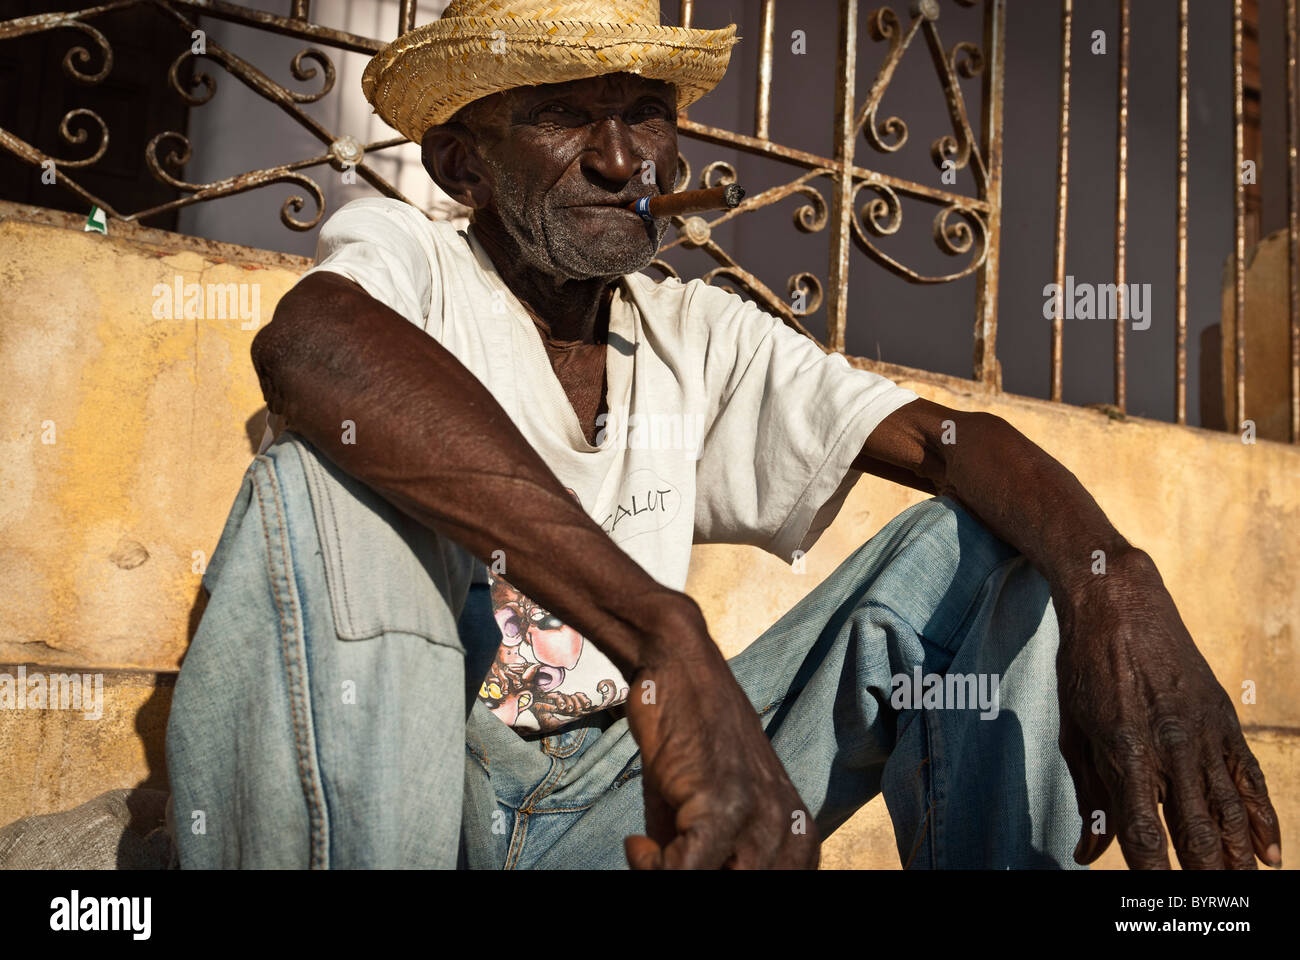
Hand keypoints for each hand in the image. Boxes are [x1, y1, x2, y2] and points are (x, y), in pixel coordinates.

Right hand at [622, 608, 819, 868]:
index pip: (778, 883)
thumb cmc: (687, 742)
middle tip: (661, 861)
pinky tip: (636, 844)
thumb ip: (705, 860)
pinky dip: (652, 867)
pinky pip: (687, 870)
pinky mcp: (722, 799)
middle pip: (750, 883)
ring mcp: (759, 812)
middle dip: (694, 876)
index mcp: (798, 831)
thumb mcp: (703, 814)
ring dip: (670, 874)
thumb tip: (671, 879)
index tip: (680, 862)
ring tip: (649, 856)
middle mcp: (790, 825)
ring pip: (722, 882)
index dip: (721, 878)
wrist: (679, 668)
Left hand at [1056, 548, 1281, 868]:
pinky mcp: (1223, 717)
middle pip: (1193, 826)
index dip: (1152, 870)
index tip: (1157, 898)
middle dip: (1203, 873)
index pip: (1142, 827)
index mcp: (1123, 746)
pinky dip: (1260, 816)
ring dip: (1234, 855)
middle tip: (1210, 906)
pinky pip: (1247, 776)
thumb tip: (1086, 854)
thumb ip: (1088, 795)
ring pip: (1226, 808)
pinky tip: (1267, 850)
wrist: (1119, 601)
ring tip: (1241, 889)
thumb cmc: (1085, 666)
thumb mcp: (1073, 728)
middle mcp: (1169, 742)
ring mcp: (1203, 730)